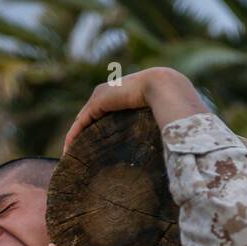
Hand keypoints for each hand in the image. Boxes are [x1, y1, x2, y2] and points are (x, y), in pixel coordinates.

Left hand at [63, 67, 206, 153]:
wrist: (167, 87)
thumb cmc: (173, 104)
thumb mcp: (164, 118)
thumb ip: (164, 129)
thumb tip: (177, 150)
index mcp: (125, 95)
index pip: (106, 115)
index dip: (98, 132)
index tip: (94, 151)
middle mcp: (110, 93)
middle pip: (92, 119)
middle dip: (83, 137)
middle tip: (76, 157)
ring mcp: (102, 96)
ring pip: (84, 122)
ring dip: (75, 139)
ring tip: (70, 158)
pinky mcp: (98, 102)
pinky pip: (81, 123)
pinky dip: (74, 137)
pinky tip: (68, 151)